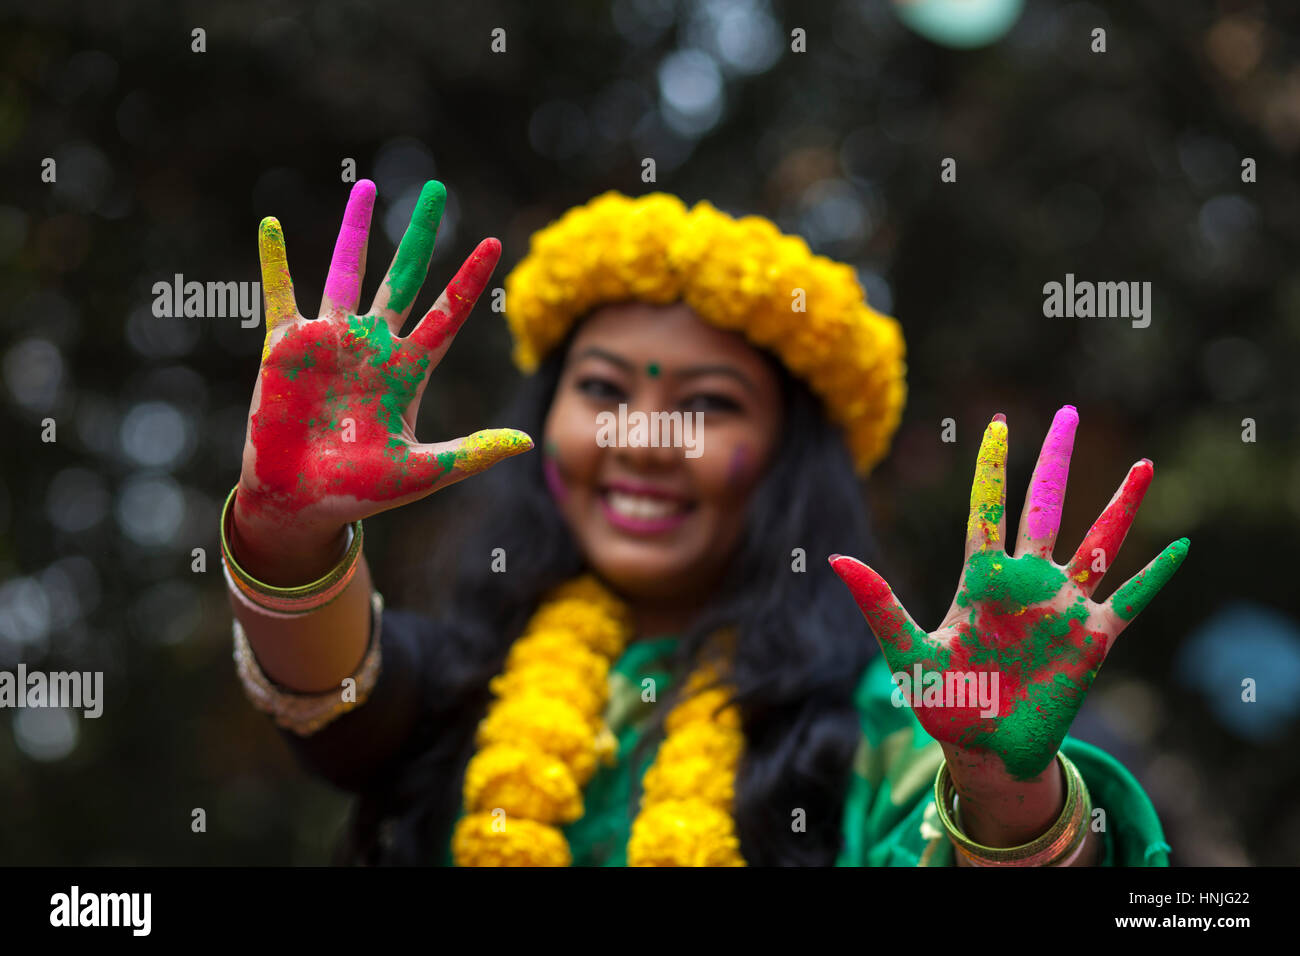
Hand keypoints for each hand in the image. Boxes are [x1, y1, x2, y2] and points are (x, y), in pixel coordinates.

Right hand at [236, 179, 532, 544]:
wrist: (302, 501)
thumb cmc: (362, 490)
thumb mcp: (424, 471)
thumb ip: (472, 452)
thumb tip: (527, 442)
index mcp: (408, 369)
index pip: (448, 313)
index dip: (469, 279)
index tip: (494, 243)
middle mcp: (373, 345)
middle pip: (404, 277)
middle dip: (421, 235)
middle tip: (437, 189)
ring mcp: (330, 341)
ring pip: (346, 271)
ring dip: (355, 230)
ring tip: (366, 186)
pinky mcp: (287, 347)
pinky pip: (279, 293)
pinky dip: (273, 260)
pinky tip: (270, 223)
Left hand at [830, 406, 1188, 781]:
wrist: (985, 752)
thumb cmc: (944, 703)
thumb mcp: (906, 653)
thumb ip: (878, 604)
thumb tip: (833, 557)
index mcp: (981, 580)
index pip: (988, 510)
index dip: (993, 467)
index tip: (999, 423)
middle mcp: (1026, 584)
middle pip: (1046, 509)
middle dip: (1056, 462)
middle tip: (1069, 412)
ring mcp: (1062, 609)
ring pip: (1097, 544)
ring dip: (1120, 506)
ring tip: (1144, 465)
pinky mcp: (1091, 641)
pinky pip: (1129, 600)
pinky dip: (1153, 576)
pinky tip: (1177, 547)